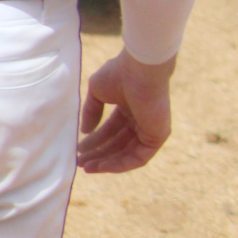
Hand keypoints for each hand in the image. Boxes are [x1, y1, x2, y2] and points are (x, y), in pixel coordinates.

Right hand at [76, 50, 176, 172]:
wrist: (140, 69)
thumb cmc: (120, 73)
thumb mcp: (97, 92)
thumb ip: (91, 111)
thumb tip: (85, 131)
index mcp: (130, 107)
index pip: (111, 130)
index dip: (95, 141)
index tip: (78, 150)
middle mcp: (141, 119)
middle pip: (118, 143)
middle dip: (99, 154)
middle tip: (80, 163)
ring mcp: (151, 128)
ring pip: (128, 153)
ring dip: (107, 163)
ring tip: (86, 168)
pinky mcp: (158, 136)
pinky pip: (139, 157)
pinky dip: (121, 164)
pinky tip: (103, 167)